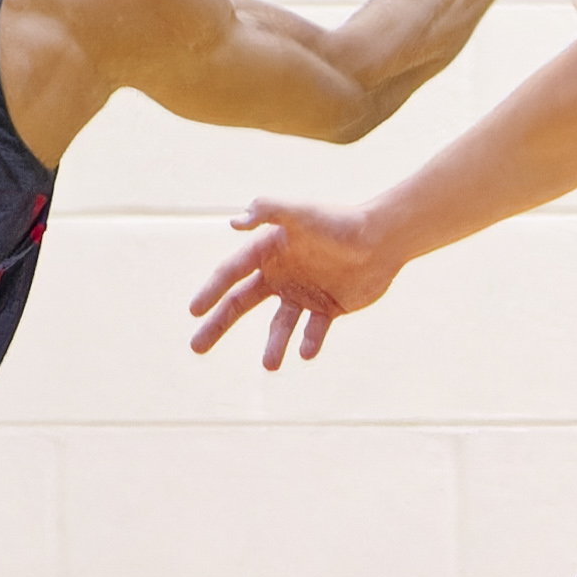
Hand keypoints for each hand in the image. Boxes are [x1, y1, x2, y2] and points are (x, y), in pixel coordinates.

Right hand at [189, 199, 400, 369]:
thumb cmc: (339, 222)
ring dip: (273, 345)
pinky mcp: (328, 308)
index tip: (193, 310)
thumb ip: (267, 211)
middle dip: (218, 324)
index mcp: (269, 251)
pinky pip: (312, 331)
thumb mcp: (300, 212)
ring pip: (278, 325)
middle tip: (195, 347)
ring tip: (270, 365)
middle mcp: (281, 274)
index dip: (210, 291)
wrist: (383, 238)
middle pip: (240, 303)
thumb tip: (233, 223)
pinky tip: (305, 353)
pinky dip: (308, 343)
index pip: (231, 273)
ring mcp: (303, 293)